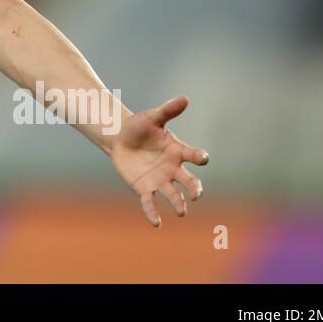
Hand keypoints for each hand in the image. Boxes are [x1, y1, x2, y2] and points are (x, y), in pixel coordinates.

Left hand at [108, 95, 209, 226]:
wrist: (119, 139)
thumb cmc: (139, 127)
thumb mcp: (152, 117)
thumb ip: (168, 110)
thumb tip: (185, 98)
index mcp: (177, 150)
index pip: (193, 155)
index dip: (200, 157)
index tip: (203, 158)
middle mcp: (173, 168)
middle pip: (189, 181)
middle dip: (195, 188)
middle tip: (196, 194)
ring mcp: (160, 180)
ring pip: (174, 195)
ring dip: (179, 204)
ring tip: (182, 211)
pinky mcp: (145, 188)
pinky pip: (150, 202)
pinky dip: (153, 213)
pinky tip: (156, 223)